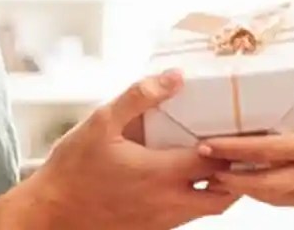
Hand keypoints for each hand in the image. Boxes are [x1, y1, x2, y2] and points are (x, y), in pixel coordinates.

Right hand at [28, 70, 237, 229]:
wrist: (52, 213)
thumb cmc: (74, 168)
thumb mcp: (101, 123)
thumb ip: (139, 97)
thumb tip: (175, 78)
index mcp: (162, 173)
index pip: (217, 161)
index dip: (233, 144)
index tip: (241, 126)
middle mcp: (170, 202)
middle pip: (225, 194)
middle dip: (236, 172)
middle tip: (237, 148)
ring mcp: (163, 220)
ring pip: (209, 209)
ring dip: (219, 187)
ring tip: (217, 161)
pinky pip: (188, 217)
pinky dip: (197, 199)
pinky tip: (185, 180)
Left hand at [197, 41, 293, 214]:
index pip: (268, 151)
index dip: (234, 149)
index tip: (208, 143)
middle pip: (260, 183)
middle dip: (228, 175)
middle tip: (202, 163)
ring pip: (270, 198)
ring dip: (243, 188)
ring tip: (220, 174)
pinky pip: (285, 202)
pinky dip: (265, 194)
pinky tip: (254, 183)